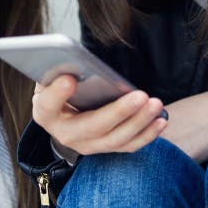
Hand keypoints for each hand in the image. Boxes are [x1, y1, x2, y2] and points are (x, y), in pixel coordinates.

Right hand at [31, 75, 167, 155]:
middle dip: (119, 112)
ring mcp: (87, 145)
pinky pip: (129, 145)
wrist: (63, 115)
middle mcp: (65, 135)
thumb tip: (74, 59)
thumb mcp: (51, 76)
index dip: (57, 93)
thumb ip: (58, 68)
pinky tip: (161, 120)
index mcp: (46, 112)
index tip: (70, 78)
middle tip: (140, 96)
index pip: (48, 105)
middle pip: (93, 126)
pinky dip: (147, 134)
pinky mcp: (106, 147)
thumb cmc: (59, 88)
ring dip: (139, 122)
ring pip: (116, 139)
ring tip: (155, 104)